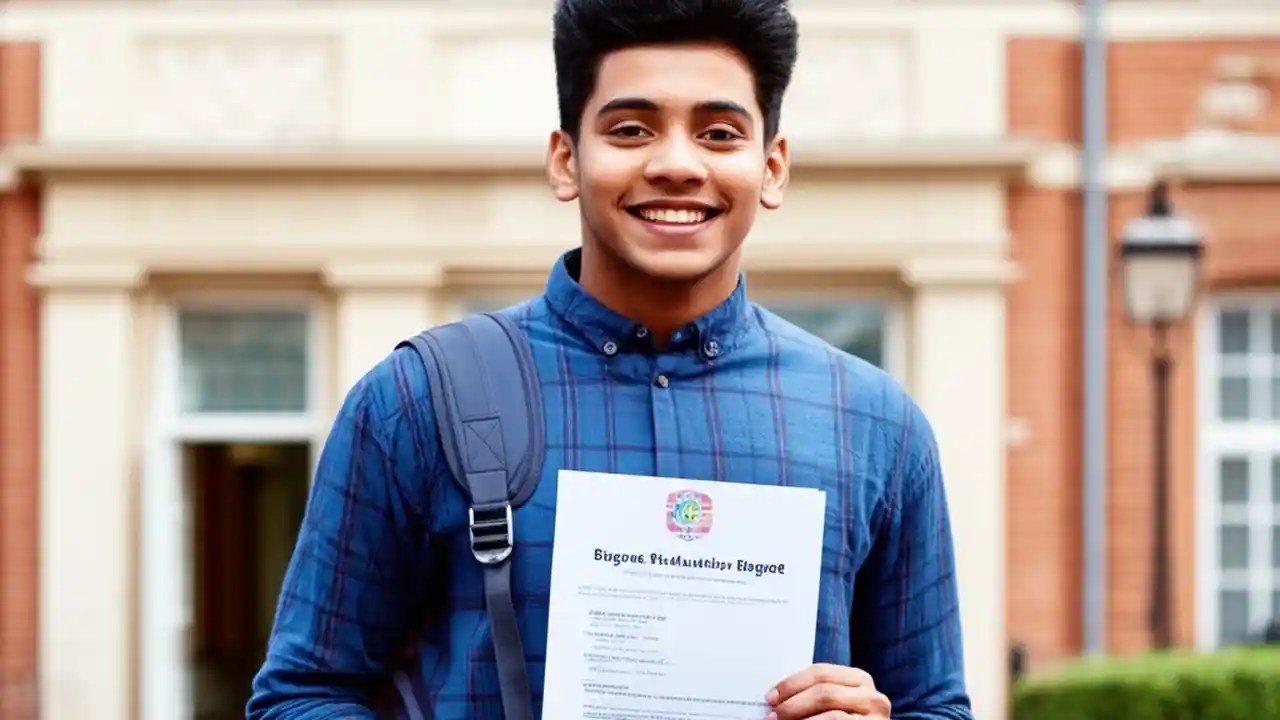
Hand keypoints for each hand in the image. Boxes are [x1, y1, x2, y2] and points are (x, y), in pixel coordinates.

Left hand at [763, 663, 890, 718]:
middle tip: (772, 715)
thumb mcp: (832, 703)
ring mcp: (877, 718)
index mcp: (859, 679)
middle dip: (793, 704)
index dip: (791, 684)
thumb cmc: (842, 718)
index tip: (770, 697)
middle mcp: (873, 696)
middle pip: (824, 692)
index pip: (821, 672)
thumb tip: (775, 697)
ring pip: (832, 716)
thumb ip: (812, 694)